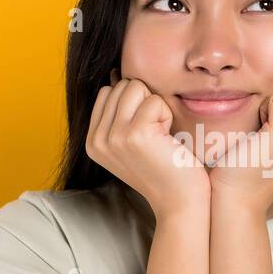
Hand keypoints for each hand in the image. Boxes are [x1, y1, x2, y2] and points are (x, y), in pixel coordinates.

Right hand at [86, 69, 209, 219]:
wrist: (180, 201)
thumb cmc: (165, 168)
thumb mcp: (131, 142)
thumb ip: (118, 114)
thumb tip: (116, 72)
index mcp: (92, 141)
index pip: (108, 91)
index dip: (135, 103)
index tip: (146, 134)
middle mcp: (97, 139)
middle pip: (122, 86)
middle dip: (145, 103)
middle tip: (156, 137)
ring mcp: (113, 137)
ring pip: (136, 88)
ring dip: (156, 108)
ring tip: (161, 136)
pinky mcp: (135, 134)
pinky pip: (154, 100)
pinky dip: (167, 116)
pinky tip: (168, 140)